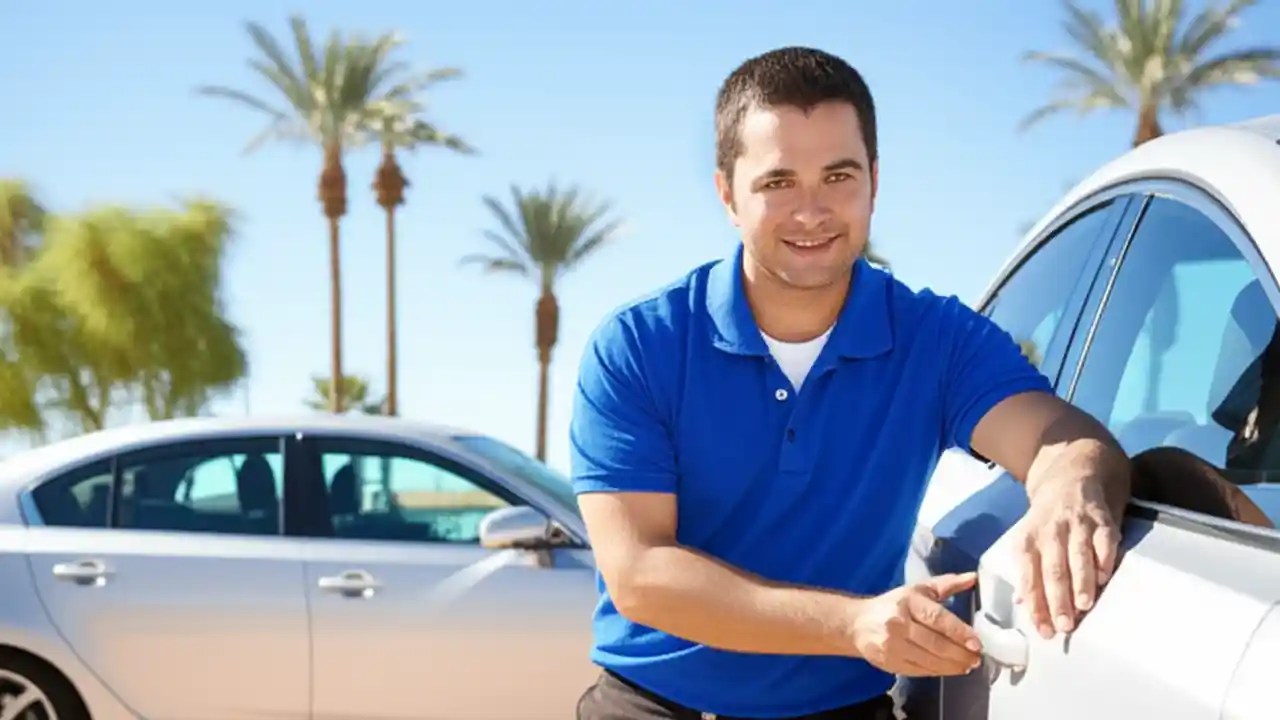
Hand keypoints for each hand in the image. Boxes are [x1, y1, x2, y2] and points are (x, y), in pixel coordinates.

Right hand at [851, 573, 982, 676]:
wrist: (857, 623)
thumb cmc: (893, 604)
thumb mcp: (918, 590)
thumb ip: (946, 584)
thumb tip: (973, 578)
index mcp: (908, 601)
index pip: (937, 618)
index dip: (959, 632)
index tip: (977, 643)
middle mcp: (898, 622)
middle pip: (935, 643)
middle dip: (960, 654)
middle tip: (976, 658)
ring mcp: (891, 644)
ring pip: (929, 660)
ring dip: (952, 666)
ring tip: (967, 665)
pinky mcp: (888, 662)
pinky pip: (918, 670)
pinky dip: (937, 672)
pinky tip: (949, 669)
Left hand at [1011, 478, 1120, 638]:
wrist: (1069, 479)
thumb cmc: (1046, 523)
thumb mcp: (1029, 542)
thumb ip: (1028, 574)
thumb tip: (1022, 604)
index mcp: (1027, 540)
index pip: (1028, 577)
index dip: (1036, 606)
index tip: (1044, 630)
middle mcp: (1049, 532)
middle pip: (1053, 570)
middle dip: (1058, 600)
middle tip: (1065, 625)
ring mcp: (1076, 524)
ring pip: (1077, 556)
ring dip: (1081, 581)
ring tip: (1084, 605)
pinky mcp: (1100, 519)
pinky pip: (1103, 540)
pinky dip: (1104, 558)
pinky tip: (1105, 577)